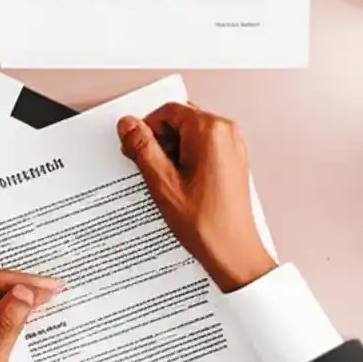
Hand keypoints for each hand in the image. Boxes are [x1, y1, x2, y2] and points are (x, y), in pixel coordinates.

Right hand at [117, 104, 274, 292]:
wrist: (234, 250)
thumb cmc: (205, 223)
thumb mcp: (162, 183)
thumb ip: (143, 148)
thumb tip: (128, 124)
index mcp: (210, 130)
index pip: (168, 111)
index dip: (147, 129)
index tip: (136, 150)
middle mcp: (226, 132)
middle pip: (181, 119)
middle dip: (160, 139)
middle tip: (148, 166)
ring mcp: (233, 145)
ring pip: (192, 133)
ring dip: (173, 149)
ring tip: (166, 180)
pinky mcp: (234, 159)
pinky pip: (205, 146)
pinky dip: (188, 157)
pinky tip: (180, 184)